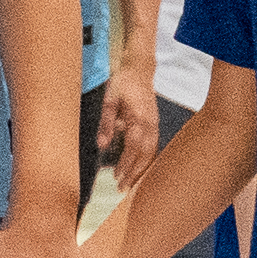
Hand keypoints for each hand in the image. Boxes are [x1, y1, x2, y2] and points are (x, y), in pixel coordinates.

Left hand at [99, 67, 159, 181]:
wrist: (139, 68)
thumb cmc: (124, 82)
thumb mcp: (109, 100)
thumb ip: (107, 123)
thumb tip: (102, 145)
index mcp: (139, 118)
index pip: (133, 147)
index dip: (125, 164)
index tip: (116, 177)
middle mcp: (150, 123)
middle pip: (145, 154)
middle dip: (135, 173)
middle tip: (123, 189)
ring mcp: (154, 123)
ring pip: (152, 152)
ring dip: (142, 169)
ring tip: (131, 183)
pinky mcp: (154, 123)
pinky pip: (153, 146)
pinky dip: (147, 159)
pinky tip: (139, 168)